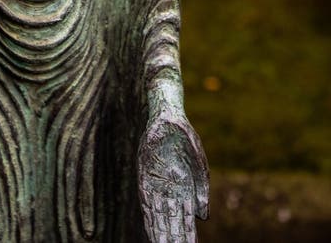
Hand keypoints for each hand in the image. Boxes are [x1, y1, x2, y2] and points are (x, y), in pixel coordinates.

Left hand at [138, 112, 208, 241]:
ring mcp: (157, 185)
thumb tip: (204, 217)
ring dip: (160, 233)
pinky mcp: (145, 177)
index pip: (186, 219)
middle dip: (173, 238)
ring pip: (159, 216)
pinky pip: (146, 201)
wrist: (167, 118)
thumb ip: (202, 188)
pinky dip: (149, 217)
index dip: (187, 234)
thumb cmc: (186, 138)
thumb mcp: (198, 161)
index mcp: (186, 189)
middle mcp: (171, 191)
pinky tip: (150, 231)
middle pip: (172, 221)